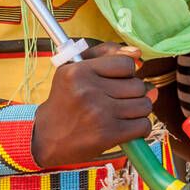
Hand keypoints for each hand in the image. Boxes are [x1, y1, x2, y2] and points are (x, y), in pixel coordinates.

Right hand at [31, 43, 153, 168]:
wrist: (46, 137)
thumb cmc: (67, 99)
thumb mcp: (76, 67)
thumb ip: (107, 52)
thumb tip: (139, 54)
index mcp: (79, 71)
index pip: (127, 64)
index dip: (127, 73)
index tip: (117, 81)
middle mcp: (88, 91)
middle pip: (138, 85)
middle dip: (133, 93)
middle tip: (117, 100)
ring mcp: (99, 114)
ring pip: (144, 104)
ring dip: (138, 110)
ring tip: (122, 113)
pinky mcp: (107, 135)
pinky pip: (143, 125)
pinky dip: (140, 127)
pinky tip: (127, 127)